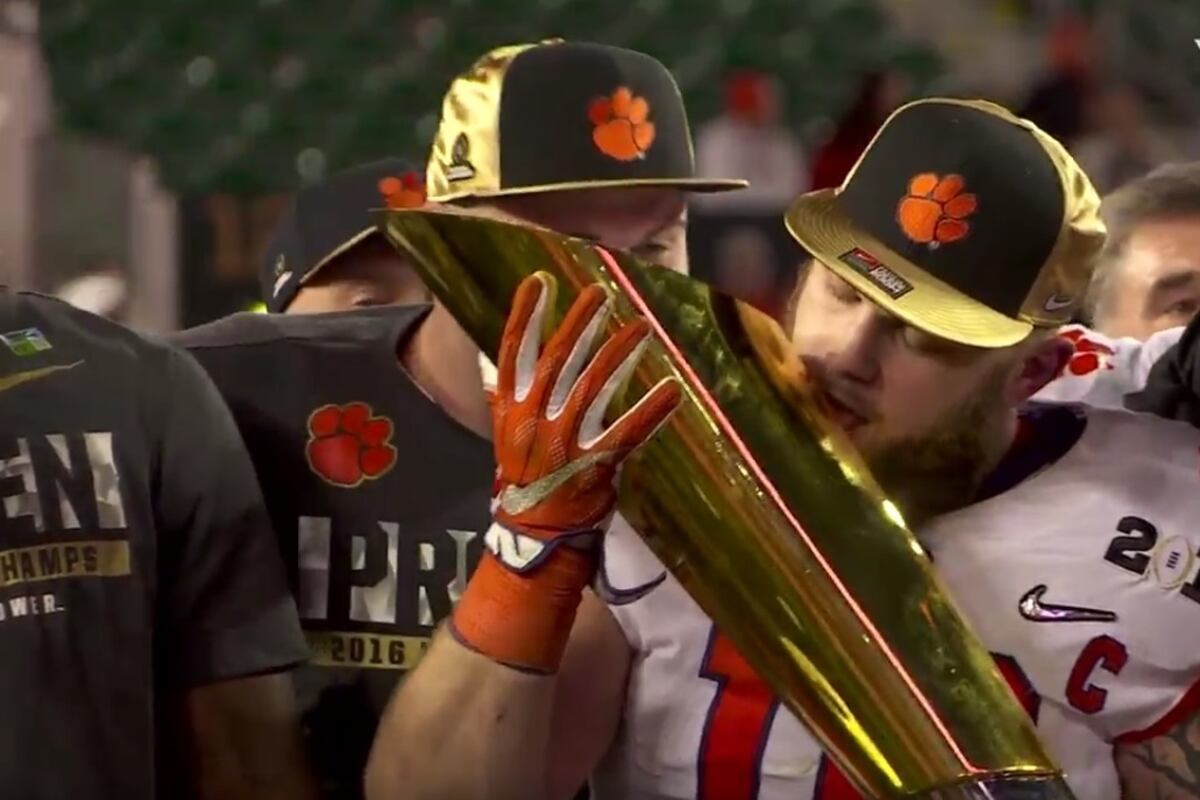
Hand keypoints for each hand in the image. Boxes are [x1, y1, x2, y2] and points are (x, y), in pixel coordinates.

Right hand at [486, 272, 681, 571]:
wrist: (534, 533)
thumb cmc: (526, 481)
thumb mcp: (506, 436)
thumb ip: (510, 400)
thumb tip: (502, 369)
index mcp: (509, 409)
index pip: (512, 352)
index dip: (525, 314)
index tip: (540, 280)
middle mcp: (533, 420)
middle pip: (556, 361)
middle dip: (579, 323)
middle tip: (600, 292)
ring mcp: (563, 443)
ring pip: (593, 388)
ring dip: (619, 353)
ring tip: (641, 326)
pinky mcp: (594, 464)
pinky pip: (628, 431)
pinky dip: (652, 409)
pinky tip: (674, 388)